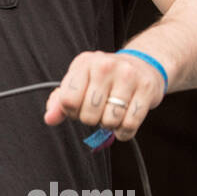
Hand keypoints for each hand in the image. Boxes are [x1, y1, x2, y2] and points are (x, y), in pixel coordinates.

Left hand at [43, 51, 165, 140]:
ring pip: (110, 121)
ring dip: (109, 126)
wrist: (143, 66)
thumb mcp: (80, 81)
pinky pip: (130, 125)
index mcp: (84, 63)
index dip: (71, 112)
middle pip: (88, 114)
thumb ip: (60, 101)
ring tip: (111, 115)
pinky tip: (123, 122)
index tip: (78, 108)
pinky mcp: (146, 89)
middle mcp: (105, 66)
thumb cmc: (105, 78)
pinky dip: (124, 132)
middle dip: (91, 120)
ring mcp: (128, 76)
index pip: (67, 100)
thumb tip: (50, 119)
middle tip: (98, 112)